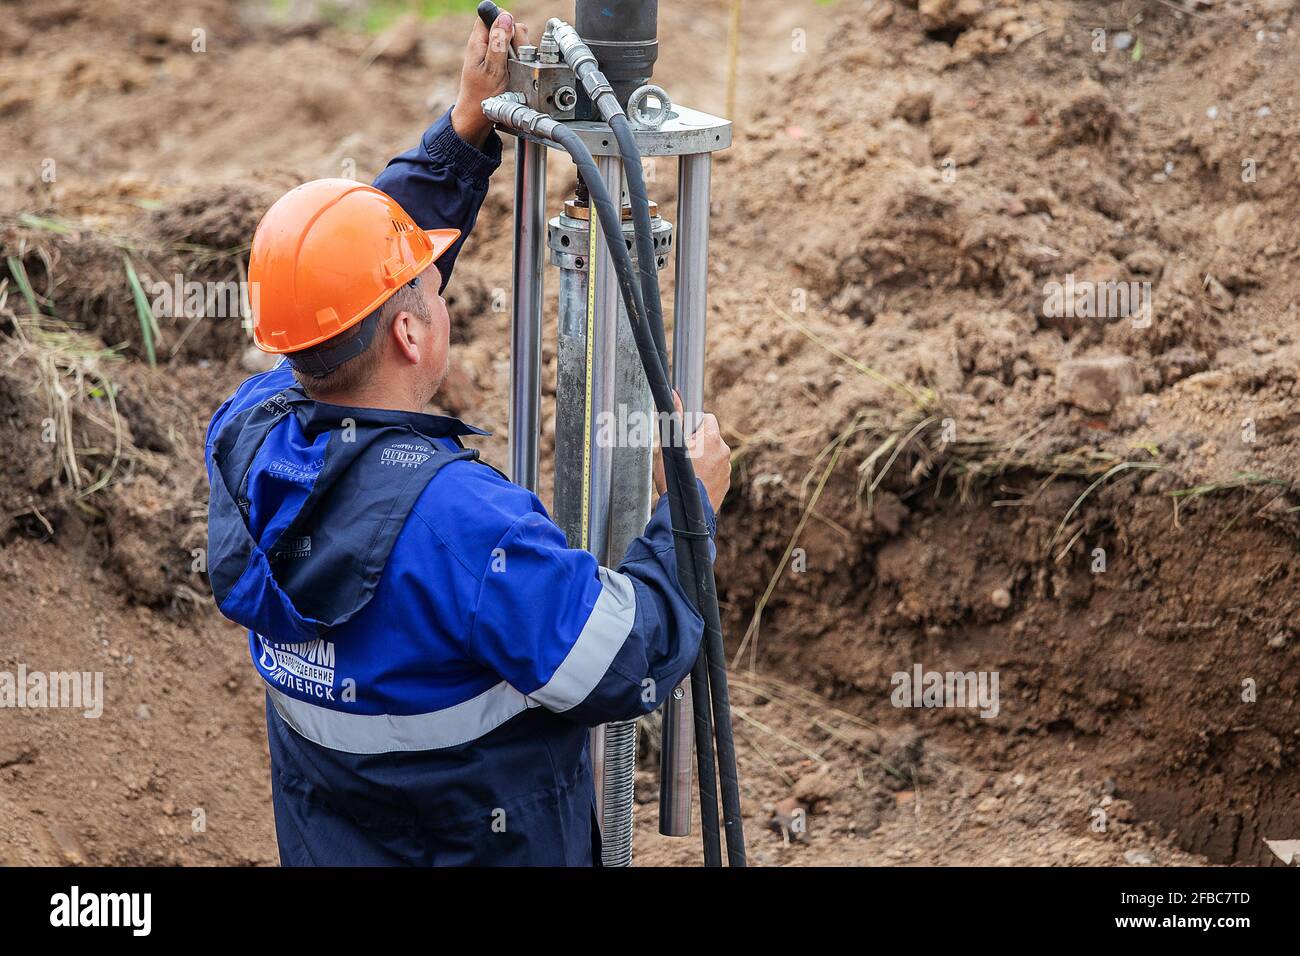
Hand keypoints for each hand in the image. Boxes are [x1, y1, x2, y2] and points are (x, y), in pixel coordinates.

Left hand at [451, 11, 528, 147]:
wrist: (477, 117)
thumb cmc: (482, 96)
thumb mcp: (493, 69)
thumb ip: (499, 42)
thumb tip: (505, 17)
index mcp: (478, 41)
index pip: (491, 15)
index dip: (505, 20)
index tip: (511, 37)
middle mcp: (484, 44)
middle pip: (505, 25)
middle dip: (517, 37)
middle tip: (516, 56)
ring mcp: (492, 53)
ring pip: (512, 39)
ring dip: (520, 50)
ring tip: (517, 66)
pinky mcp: (499, 63)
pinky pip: (513, 53)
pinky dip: (519, 59)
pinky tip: (518, 71)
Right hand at [654, 393, 731, 514]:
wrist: (684, 512)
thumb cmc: (675, 477)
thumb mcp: (669, 445)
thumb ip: (674, 418)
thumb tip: (674, 395)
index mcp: (712, 438)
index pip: (707, 418)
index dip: (693, 426)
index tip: (683, 437)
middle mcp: (724, 451)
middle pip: (710, 438)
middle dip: (698, 444)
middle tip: (682, 456)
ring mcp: (727, 469)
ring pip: (713, 456)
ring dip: (703, 459)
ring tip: (687, 473)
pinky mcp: (726, 484)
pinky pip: (716, 472)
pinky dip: (707, 474)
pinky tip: (694, 482)